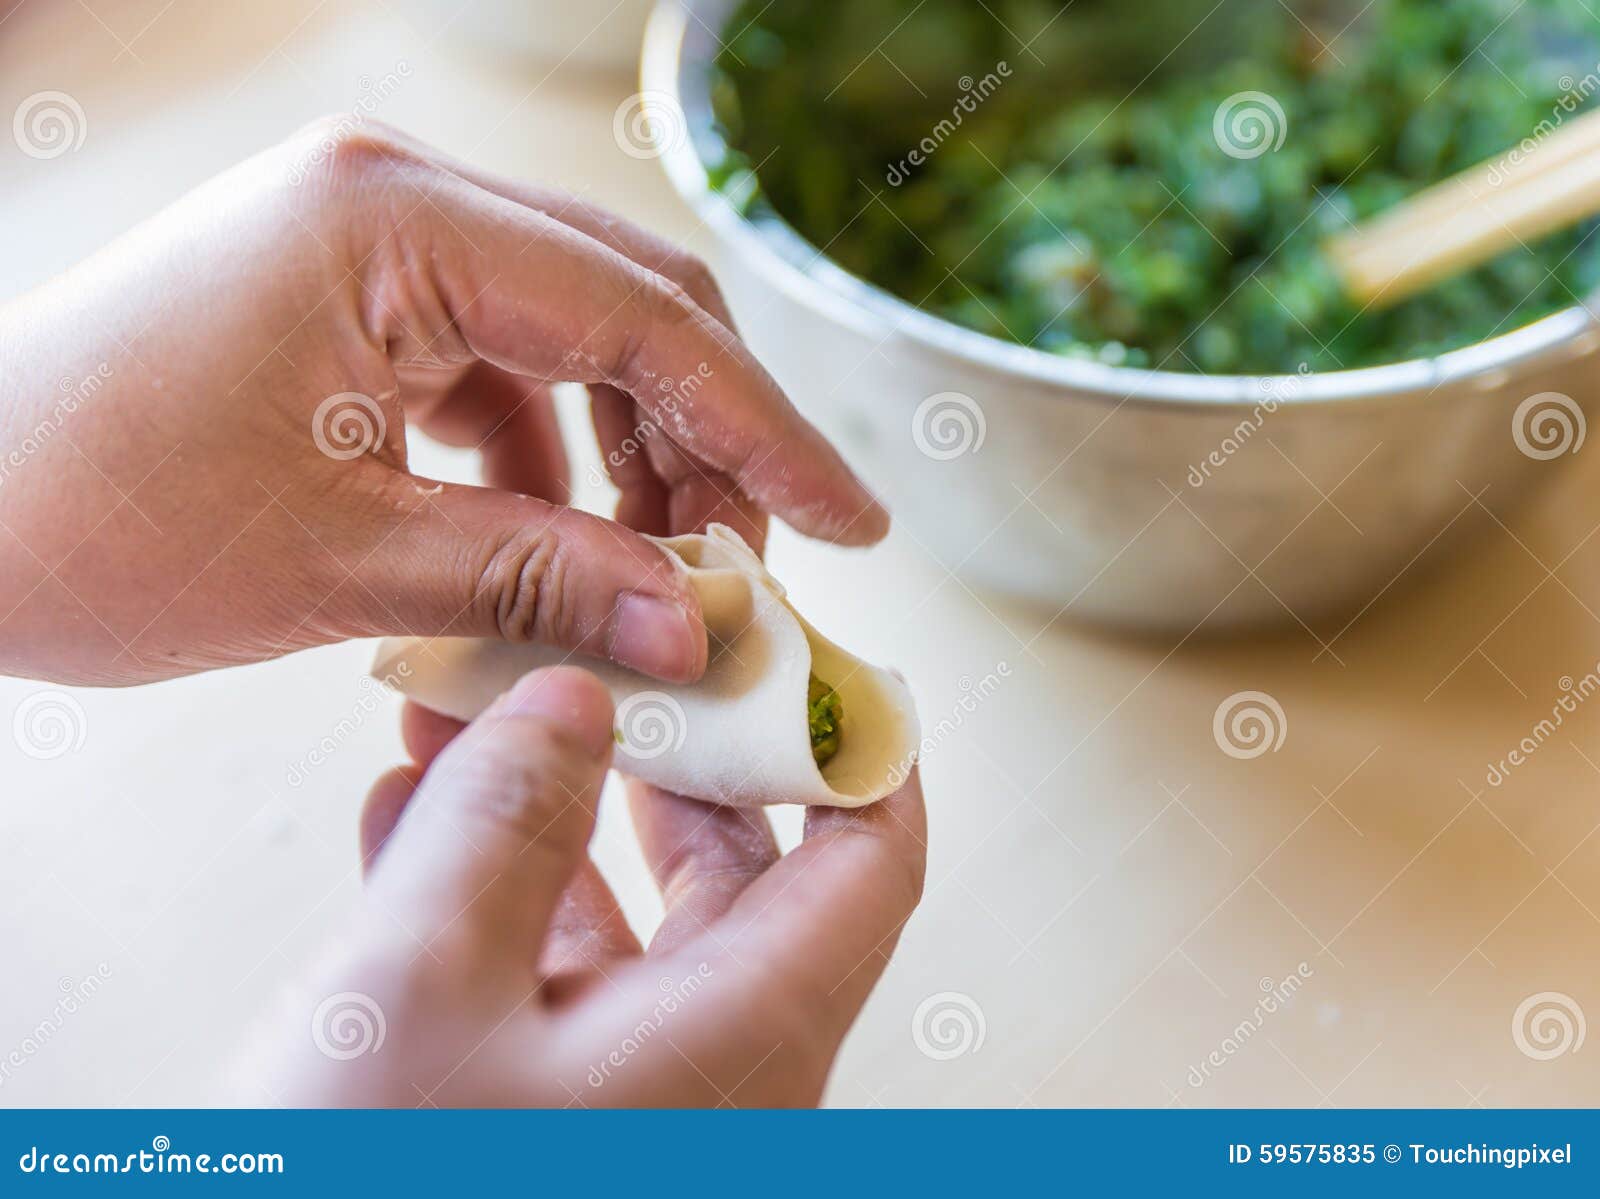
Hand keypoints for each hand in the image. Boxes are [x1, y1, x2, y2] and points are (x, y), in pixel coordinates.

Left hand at [0, 120, 885, 684]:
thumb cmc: (79, 519)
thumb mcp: (338, 565)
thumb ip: (542, 580)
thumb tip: (697, 628)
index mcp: (391, 221)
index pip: (640, 320)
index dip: (764, 431)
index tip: (852, 520)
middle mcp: (392, 198)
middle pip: (625, 307)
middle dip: (704, 445)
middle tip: (745, 571)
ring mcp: (370, 241)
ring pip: (572, 339)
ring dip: (629, 458)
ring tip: (652, 577)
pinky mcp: (350, 298)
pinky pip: (498, 367)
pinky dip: (546, 461)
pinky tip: (553, 546)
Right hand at [256, 667, 925, 1107]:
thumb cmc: (375, 1193)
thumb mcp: (422, 981)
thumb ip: (506, 819)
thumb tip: (569, 701)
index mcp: (746, 1035)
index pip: (871, 860)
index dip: (856, 742)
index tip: (808, 649)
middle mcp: (718, 1072)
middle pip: (748, 877)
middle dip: (672, 756)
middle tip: (618, 666)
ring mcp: (634, 1103)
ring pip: (632, 923)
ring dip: (553, 815)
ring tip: (476, 719)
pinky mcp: (552, 1122)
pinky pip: (552, 983)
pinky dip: (493, 895)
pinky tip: (408, 818)